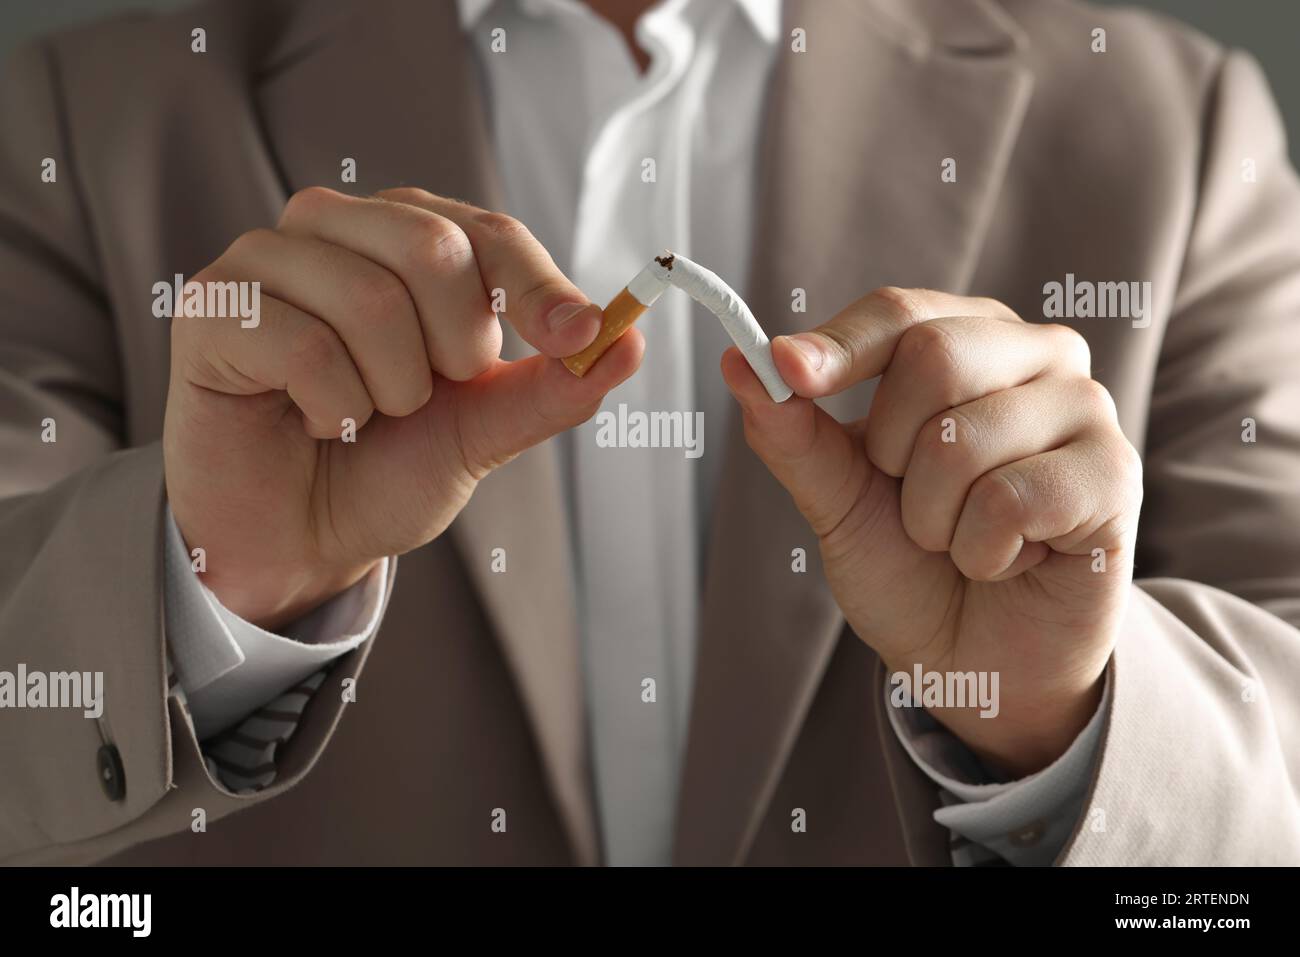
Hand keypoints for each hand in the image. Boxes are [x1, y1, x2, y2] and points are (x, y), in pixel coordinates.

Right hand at [163, 187, 640, 629]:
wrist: (299, 537)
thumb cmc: (384, 468)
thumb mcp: (483, 432)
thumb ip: (549, 390)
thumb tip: (630, 341)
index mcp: (409, 239)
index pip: (490, 233)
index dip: (539, 287)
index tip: (580, 336)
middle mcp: (339, 227)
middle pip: (435, 248)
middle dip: (454, 349)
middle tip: (422, 398)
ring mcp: (269, 257)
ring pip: (371, 300)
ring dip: (388, 390)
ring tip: (360, 414)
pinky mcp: (213, 305)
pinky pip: (303, 345)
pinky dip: (330, 407)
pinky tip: (310, 421)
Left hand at [722, 287, 1142, 776]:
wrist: (979, 663)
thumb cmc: (914, 569)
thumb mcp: (837, 502)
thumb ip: (794, 435)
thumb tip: (737, 361)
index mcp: (967, 340)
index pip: (899, 313)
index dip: (838, 345)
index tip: (786, 372)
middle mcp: (1035, 355)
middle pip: (933, 356)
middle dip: (891, 454)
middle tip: (913, 507)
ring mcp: (1085, 408)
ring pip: (963, 437)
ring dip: (933, 519)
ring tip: (962, 541)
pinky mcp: (1114, 474)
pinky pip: (1011, 497)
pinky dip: (982, 550)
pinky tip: (1009, 560)